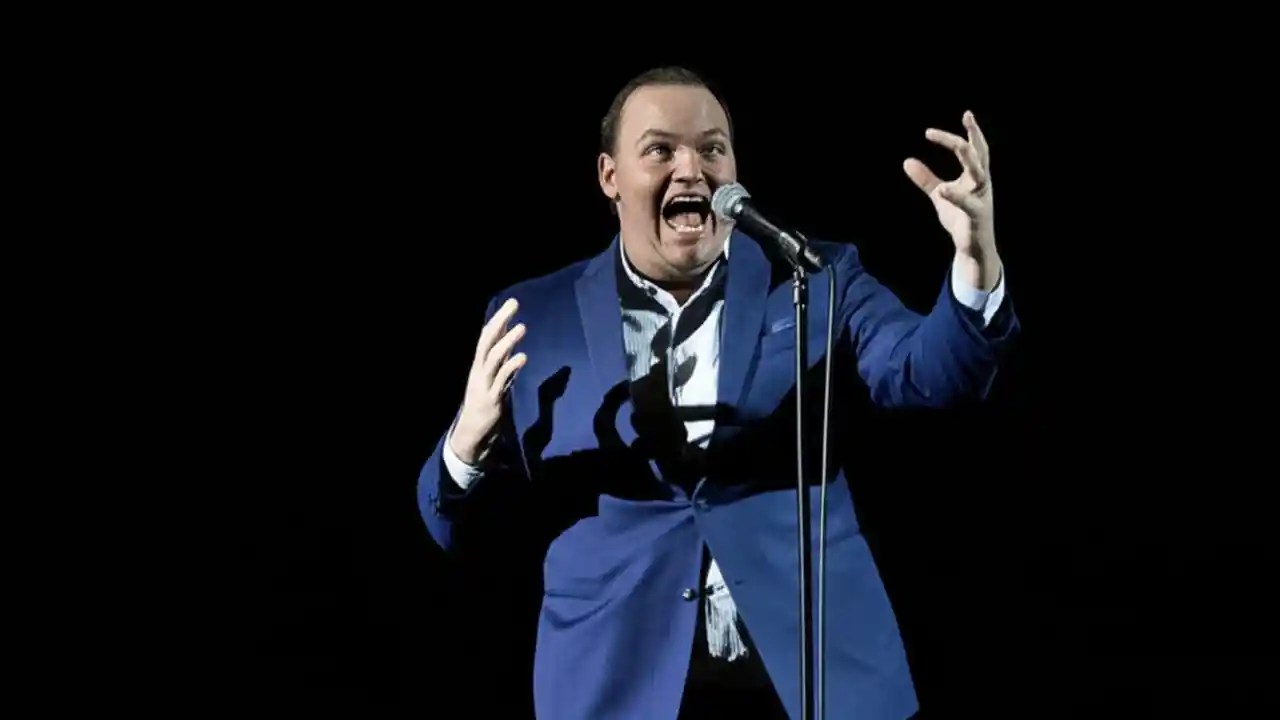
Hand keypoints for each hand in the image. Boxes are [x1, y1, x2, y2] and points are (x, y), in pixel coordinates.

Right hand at [450, 297, 526, 464]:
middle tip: (513, 304)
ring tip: (522, 327)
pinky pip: (501, 380)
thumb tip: (511, 344)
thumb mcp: (493, 380)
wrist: (471, 435)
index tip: (510, 303)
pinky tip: (523, 357)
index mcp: (479, 366)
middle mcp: (479, 371)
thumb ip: (502, 362)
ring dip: (507, 341)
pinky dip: (511, 366)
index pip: (487, 337)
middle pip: (487, 341)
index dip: (498, 320)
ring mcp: (484, 384)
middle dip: (500, 321)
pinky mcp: (491, 399)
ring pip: (493, 358)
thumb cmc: (484, 406)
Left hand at [903, 111, 998, 282]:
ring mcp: (981, 198)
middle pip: (980, 153)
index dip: (968, 132)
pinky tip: (942, 191)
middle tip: (967, 116)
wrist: (972, 247)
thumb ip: (926, 179)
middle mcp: (982, 183)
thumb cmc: (960, 219)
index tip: (953, 119)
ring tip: (955, 143)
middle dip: (973, 135)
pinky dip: (955, 196)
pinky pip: (967, 202)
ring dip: (968, 156)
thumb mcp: (940, 195)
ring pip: (979, 172)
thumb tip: (907, 161)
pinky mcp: (976, 215)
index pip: (973, 148)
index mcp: (975, 176)